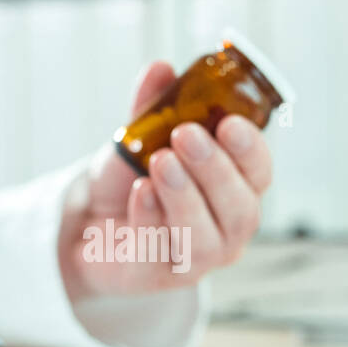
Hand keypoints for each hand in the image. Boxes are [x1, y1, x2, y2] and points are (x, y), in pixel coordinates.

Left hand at [58, 62, 272, 301]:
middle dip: (215, 169)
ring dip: (185, 195)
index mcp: (236, 187)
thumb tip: (160, 70)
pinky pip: (162, 252)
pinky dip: (151, 218)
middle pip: (240, 209)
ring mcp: (197, 258)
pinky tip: (140, 193)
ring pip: (205, 237)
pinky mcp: (159, 277)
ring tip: (160, 162)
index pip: (259, 172)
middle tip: (185, 134)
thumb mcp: (140, 136)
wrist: (89, 222)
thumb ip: (153, 106)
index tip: (229, 123)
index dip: (250, 149)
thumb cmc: (131, 178)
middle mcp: (226, 227)